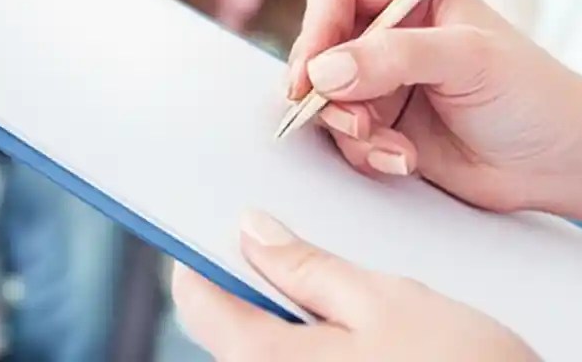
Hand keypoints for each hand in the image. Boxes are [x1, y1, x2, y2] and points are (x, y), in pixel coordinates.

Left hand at [172, 210, 537, 361]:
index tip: (225, 231)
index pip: (196, 302)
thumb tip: (254, 233)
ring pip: (271, 353)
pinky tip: (366, 341)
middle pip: (234, 331)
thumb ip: (309, 266)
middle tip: (309, 258)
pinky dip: (320, 348)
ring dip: (297, 321)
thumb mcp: (386, 299)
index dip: (206, 257)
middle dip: (263, 288)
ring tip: (353, 303)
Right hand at [286, 0, 581, 212]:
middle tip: (352, 122)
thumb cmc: (531, 95)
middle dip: (328, 92)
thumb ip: (392, 57)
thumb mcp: (466, 59)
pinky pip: (344, 138)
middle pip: (320, 50)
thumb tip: (323, 73)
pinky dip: (367, 154)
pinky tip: (406, 162)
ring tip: (395, 150)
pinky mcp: (383, 127)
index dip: (317, 29)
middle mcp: (389, 35)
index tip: (313, 73)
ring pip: (326, 100)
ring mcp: (382, 83)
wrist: (560, 162)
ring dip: (352, 131)